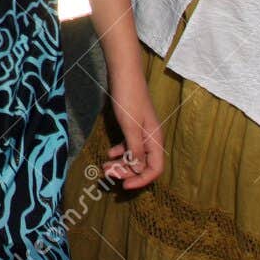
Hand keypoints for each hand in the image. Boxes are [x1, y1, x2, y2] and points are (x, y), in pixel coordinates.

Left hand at [102, 67, 163, 189]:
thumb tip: (138, 170)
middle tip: (108, 173)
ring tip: (104, 167)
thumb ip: (135, 149)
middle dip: (127, 171)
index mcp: (155, 140)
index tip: (124, 185)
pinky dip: (120, 151)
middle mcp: (151, 138)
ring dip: (121, 163)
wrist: (124, 74)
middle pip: (143, 164)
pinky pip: (129, 145)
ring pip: (134, 155)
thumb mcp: (130, 126)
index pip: (155, 169)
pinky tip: (109, 153)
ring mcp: (142, 131)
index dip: (141, 180)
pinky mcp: (133, 125)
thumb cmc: (128, 98)